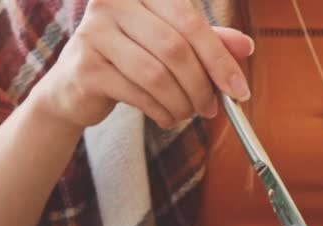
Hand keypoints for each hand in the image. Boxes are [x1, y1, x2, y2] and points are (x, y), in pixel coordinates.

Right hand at [30, 0, 253, 129]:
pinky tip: (167, 117)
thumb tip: (246, 46)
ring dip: (182, 102)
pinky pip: (137, 94)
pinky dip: (161, 111)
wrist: (76, 85)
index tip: (240, 91)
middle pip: (175, 48)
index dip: (219, 58)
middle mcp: (112, 3)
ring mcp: (93, 33)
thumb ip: (208, 43)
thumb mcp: (173, 46)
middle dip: (201, 86)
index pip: (190, 21)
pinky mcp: (85, 67)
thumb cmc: (132, 60)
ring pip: (157, 74)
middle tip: (211, 109)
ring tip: (187, 114)